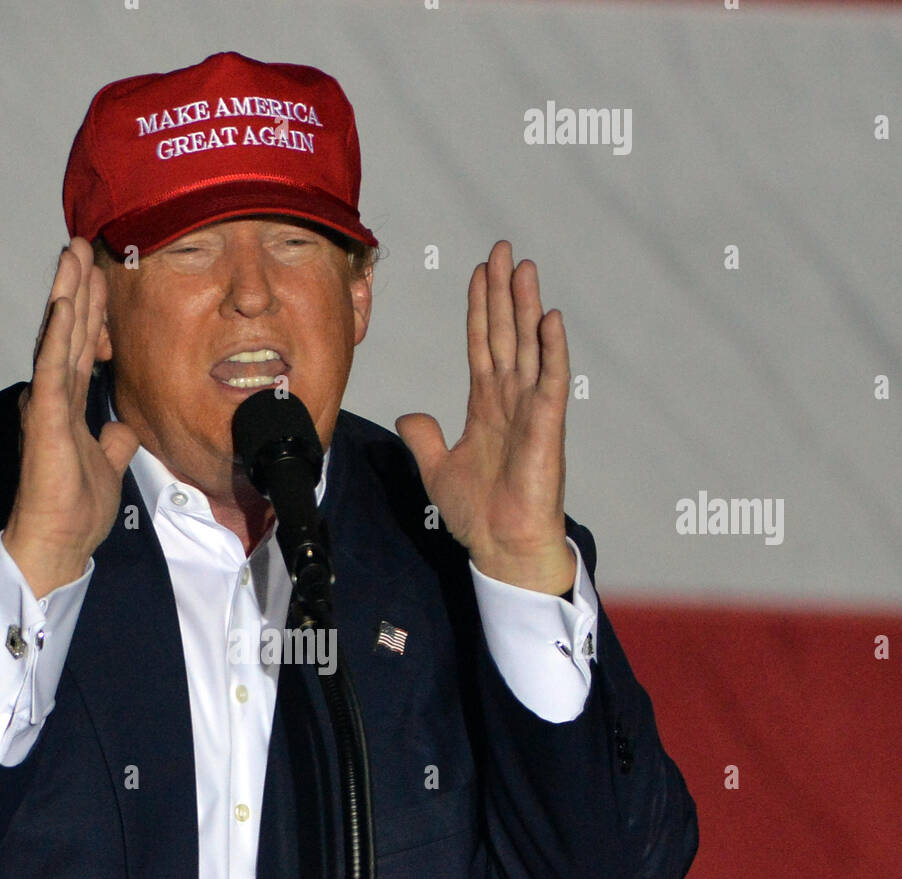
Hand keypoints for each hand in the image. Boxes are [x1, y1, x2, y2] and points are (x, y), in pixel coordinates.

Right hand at [3, 238, 138, 597]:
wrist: (59, 542)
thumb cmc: (76, 510)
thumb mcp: (108, 465)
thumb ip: (113, 441)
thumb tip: (122, 428)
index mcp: (67, 405)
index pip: (80, 347)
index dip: (91, 311)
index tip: (100, 274)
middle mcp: (53, 397)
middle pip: (67, 331)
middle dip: (77, 287)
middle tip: (81, 244)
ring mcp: (47, 403)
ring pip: (57, 337)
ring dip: (66, 294)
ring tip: (72, 253)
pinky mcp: (45, 416)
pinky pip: (53, 364)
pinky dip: (60, 331)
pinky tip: (67, 301)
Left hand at [396, 240, 574, 594]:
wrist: (502, 546)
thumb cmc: (478, 514)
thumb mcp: (438, 469)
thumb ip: (425, 438)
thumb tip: (409, 415)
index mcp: (486, 407)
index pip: (481, 346)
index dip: (479, 310)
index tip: (478, 273)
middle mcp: (511, 401)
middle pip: (505, 335)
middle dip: (503, 293)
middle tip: (503, 250)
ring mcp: (531, 411)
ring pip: (528, 348)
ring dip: (526, 308)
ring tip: (524, 267)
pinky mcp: (547, 428)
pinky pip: (550, 382)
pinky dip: (552, 350)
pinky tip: (550, 318)